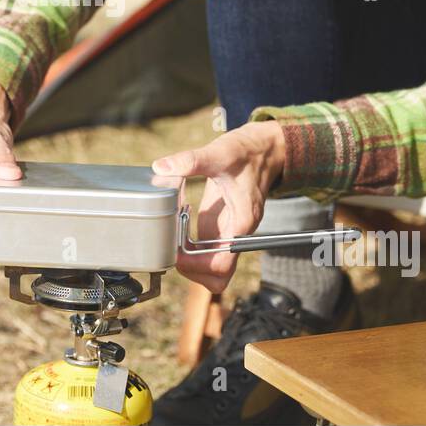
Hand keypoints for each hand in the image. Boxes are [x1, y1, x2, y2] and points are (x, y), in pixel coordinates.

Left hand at [152, 121, 285, 292]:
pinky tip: (178, 228)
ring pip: (213, 270)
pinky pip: (206, 252)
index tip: (177, 252)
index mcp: (242, 222)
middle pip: (218, 277)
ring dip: (191, 264)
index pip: (222, 265)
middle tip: (173, 249)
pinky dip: (190, 249)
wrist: (264, 149)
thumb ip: (192, 160)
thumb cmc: (247, 152)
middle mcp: (237, 233)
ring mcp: (228, 233)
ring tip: (173, 240)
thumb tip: (162, 167)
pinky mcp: (221, 228)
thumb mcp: (220, 152)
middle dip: (192, 271)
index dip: (197, 266)